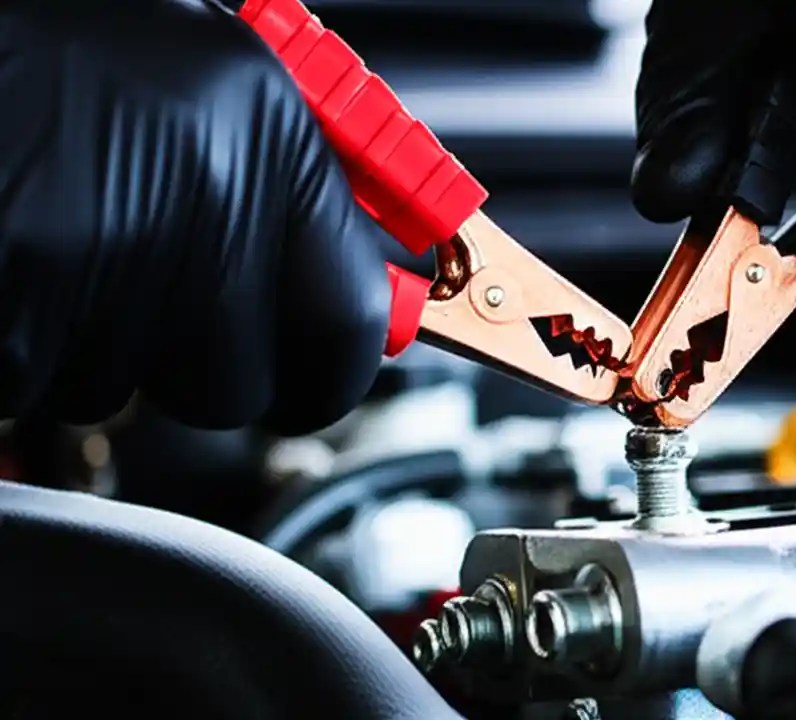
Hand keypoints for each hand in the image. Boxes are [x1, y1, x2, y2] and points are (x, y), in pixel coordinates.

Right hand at [0, 0, 391, 433]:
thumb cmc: (46, 45)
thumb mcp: (195, 88)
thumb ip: (278, 194)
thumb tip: (362, 305)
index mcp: (266, 124)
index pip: (351, 322)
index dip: (328, 372)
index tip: (313, 383)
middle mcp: (208, 183)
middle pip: (236, 385)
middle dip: (187, 368)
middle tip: (134, 292)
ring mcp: (110, 242)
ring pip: (123, 390)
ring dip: (85, 346)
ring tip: (45, 238)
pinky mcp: (20, 294)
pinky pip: (34, 384)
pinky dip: (17, 352)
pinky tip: (5, 261)